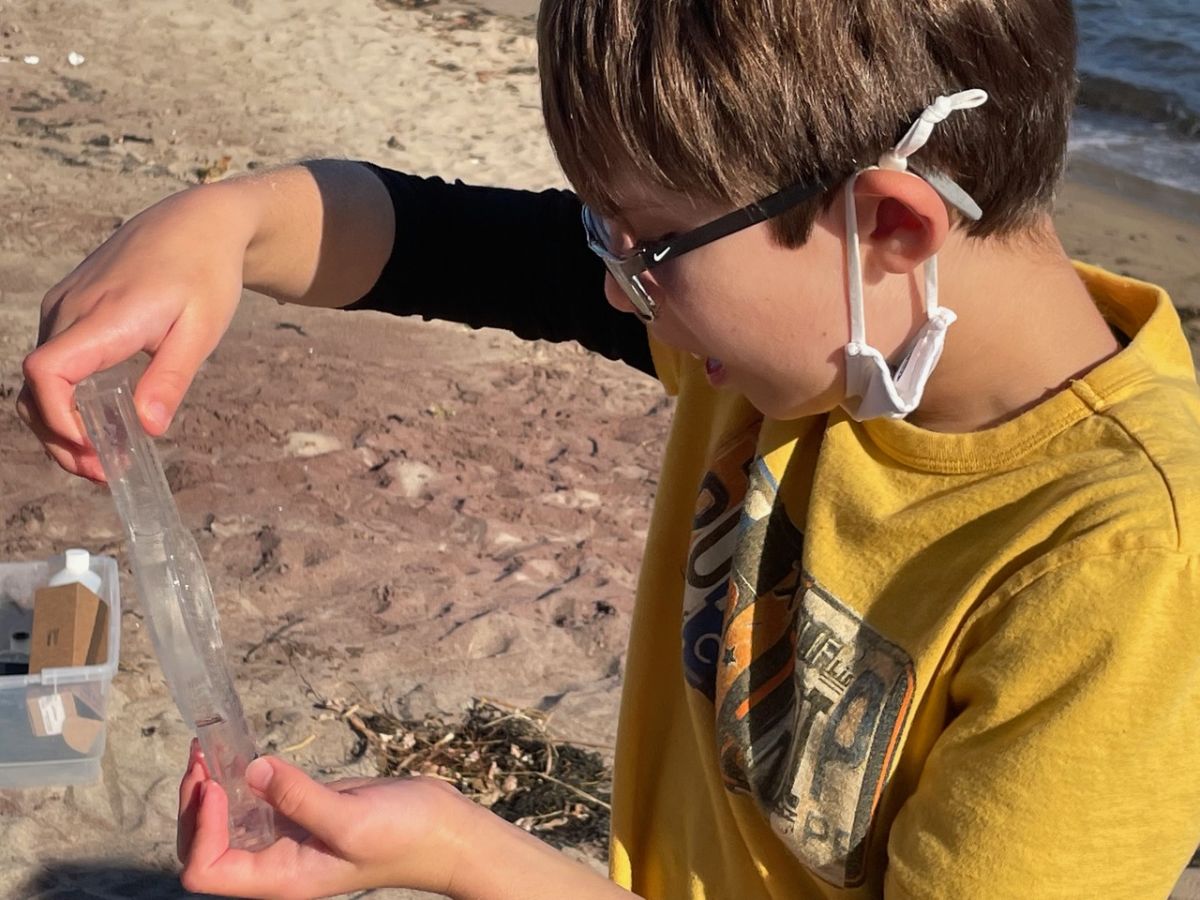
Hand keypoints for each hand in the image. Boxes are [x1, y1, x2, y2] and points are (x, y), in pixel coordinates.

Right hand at [16, 185, 248, 481]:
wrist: (195, 223)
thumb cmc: (205, 273)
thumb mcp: (201, 331)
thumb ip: (170, 379)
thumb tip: (147, 428)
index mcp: (104, 316)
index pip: (47, 371)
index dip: (57, 418)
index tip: (91, 451)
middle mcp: (70, 311)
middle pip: (35, 387)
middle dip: (62, 439)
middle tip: (106, 473)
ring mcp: (64, 308)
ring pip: (40, 379)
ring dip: (62, 424)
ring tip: (106, 458)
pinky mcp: (69, 309)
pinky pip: (53, 361)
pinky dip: (66, 398)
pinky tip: (103, 421)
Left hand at [178, 739, 469, 898]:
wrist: (444, 831)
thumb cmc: (405, 836)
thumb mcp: (352, 820)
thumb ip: (299, 797)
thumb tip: (251, 771)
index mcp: (281, 879)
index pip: (208, 870)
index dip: (200, 830)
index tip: (216, 785)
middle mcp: (275, 864)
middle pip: (204, 847)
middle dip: (193, 804)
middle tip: (200, 755)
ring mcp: (286, 839)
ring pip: (222, 822)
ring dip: (207, 787)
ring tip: (207, 747)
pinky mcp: (300, 813)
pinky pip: (253, 801)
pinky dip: (236, 777)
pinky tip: (236, 753)